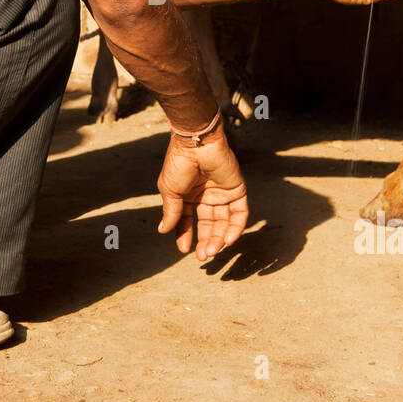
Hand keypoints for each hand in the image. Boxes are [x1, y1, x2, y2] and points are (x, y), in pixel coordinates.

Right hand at [156, 127, 249, 260]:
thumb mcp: (170, 191)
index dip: (185, 235)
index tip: (184, 250)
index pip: (188, 221)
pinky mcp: (237, 190)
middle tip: (203, 257)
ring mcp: (222, 193)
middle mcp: (206, 195)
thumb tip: (163, 231)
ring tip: (213, 251)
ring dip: (220, 238)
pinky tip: (228, 240)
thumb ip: (171, 213)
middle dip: (206, 241)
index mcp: (188, 195)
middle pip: (209, 224)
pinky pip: (239, 213)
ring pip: (224, 222)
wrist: (197, 144)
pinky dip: (236, 227)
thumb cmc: (179, 164)